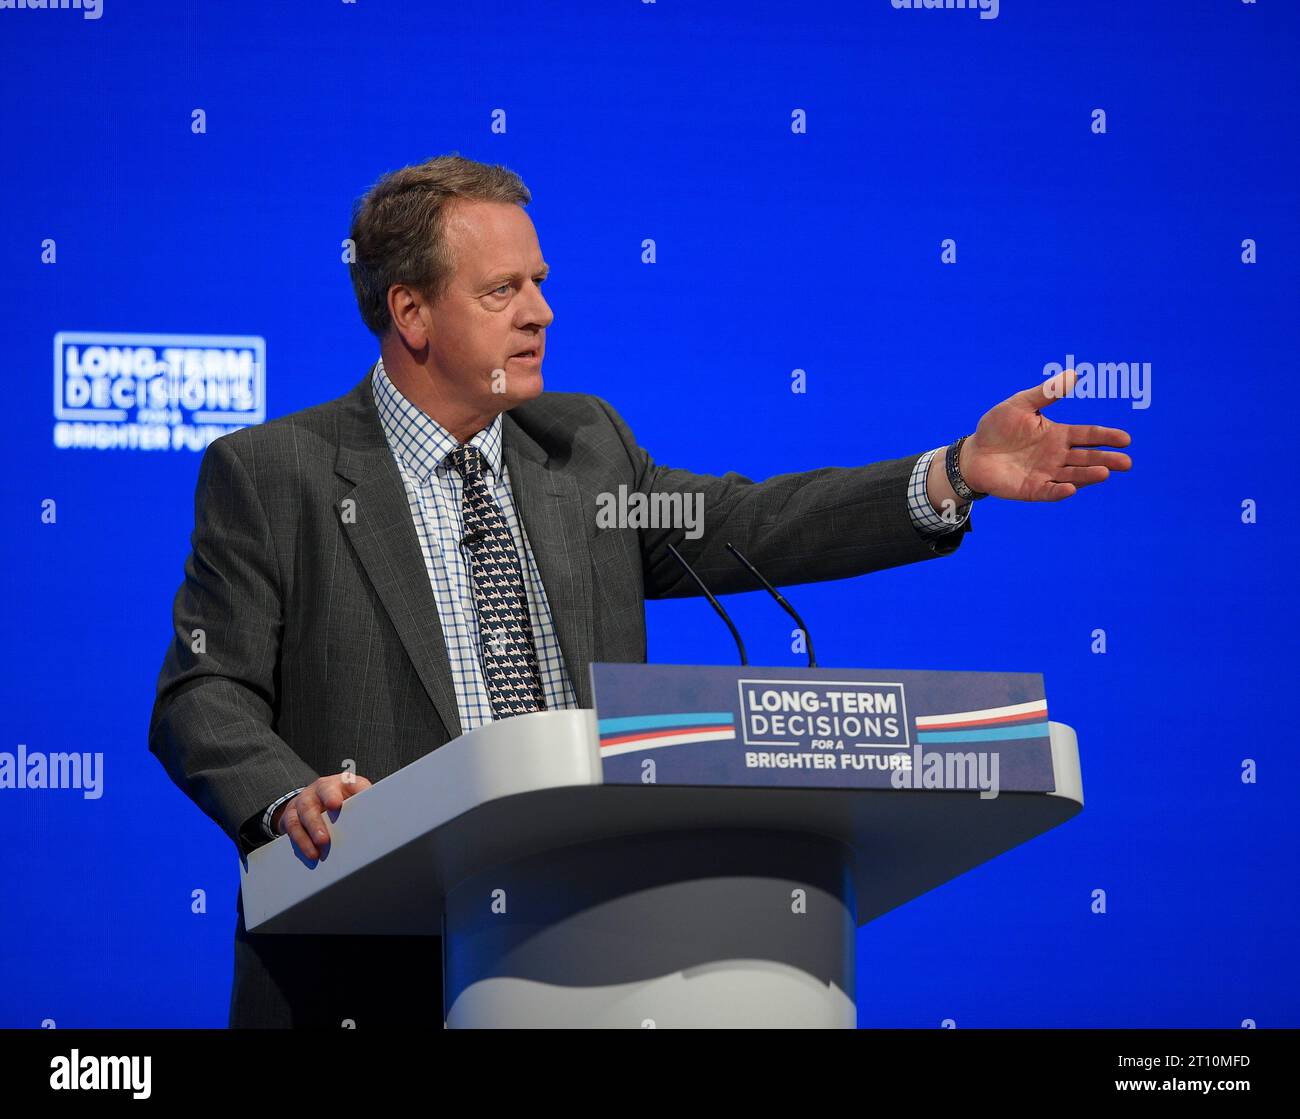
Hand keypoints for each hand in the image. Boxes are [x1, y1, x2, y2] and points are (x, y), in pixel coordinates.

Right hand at [272, 772, 372, 859]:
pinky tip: (308, 853)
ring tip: (315, 853)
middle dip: (317, 822)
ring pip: (299, 817)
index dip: (333, 795)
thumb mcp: (358, 793)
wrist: (318, 795)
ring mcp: (303, 801)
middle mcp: (319, 789)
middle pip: (313, 803)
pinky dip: (299, 842)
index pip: (338, 785)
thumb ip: (367, 800)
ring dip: (306, 836)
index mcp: (339, 783)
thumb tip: (384, 813)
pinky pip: (292, 828)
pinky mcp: (291, 815)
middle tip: (323, 839)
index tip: (335, 805)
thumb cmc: (344, 797)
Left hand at [961, 368, 1131, 501]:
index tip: (1126, 439)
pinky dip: (1060, 491)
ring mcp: (1045, 474)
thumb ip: (1046, 393)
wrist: (972, 453)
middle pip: (1087, 458)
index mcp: (1057, 435)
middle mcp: (1056, 456)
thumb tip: (1073, 375)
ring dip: (1088, 475)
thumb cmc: (996, 428)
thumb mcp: (1020, 405)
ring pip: (1073, 475)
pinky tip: (1071, 488)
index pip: (1088, 436)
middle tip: (1126, 462)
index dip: (1106, 437)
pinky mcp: (1031, 489)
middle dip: (1106, 460)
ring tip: (1104, 473)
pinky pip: (1049, 491)